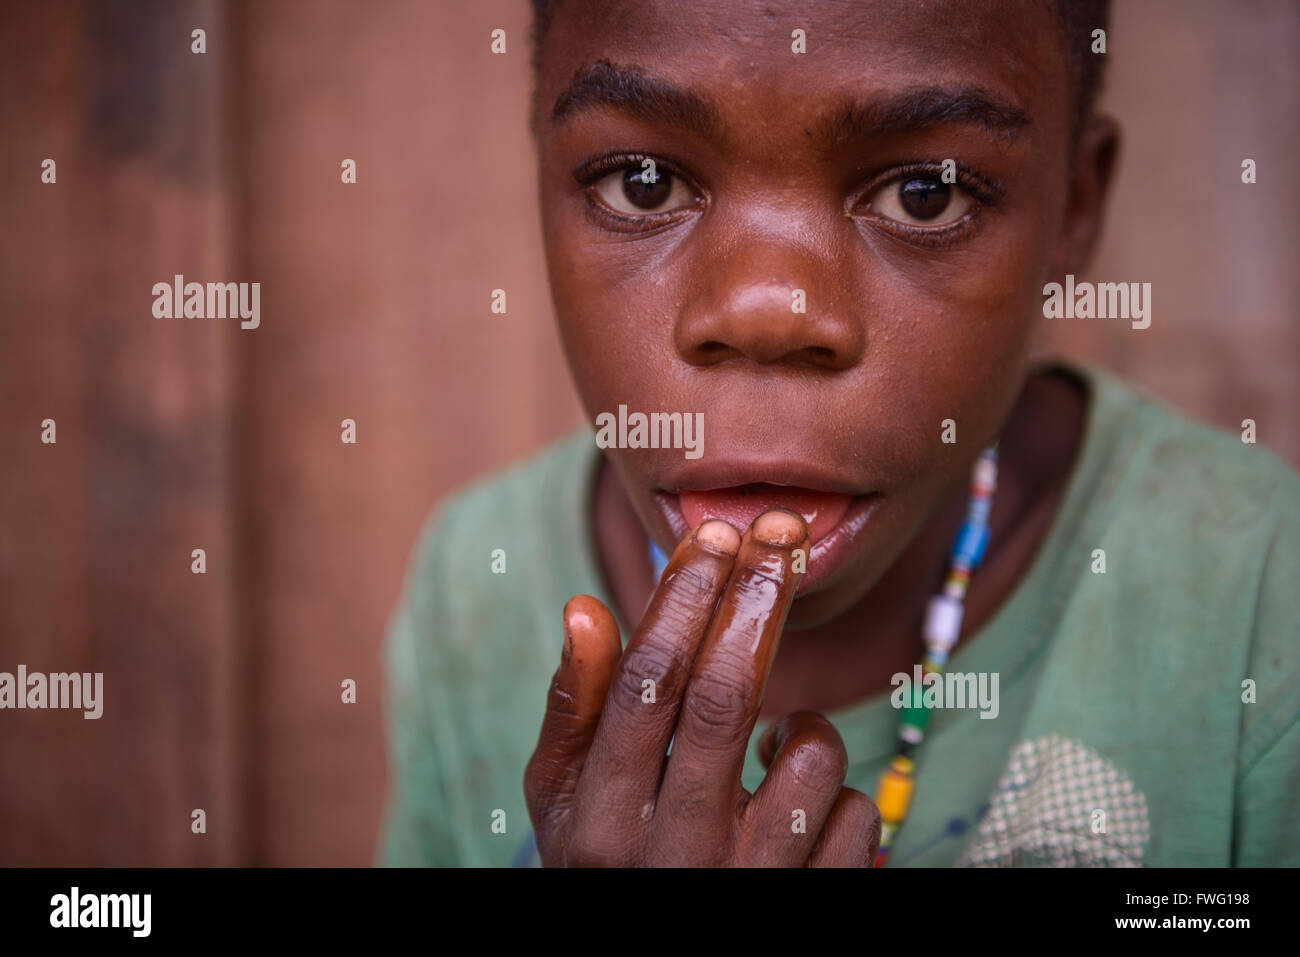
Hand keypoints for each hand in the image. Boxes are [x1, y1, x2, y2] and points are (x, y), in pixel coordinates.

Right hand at [524, 509, 880, 866]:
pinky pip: (857, 815)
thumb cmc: (608, 862)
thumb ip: (574, 709)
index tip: (716, 534)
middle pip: (727, 698)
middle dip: (758, 600)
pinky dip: (836, 791)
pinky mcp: (815, 905)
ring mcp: (751, 889)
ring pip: (810, 758)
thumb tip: (582, 607)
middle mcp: (673, 858)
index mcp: (602, 821)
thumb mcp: (565, 801)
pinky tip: (795, 808)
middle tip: (783, 534)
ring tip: (776, 738)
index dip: (685, 598)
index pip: (647, 683)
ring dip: (805, 724)